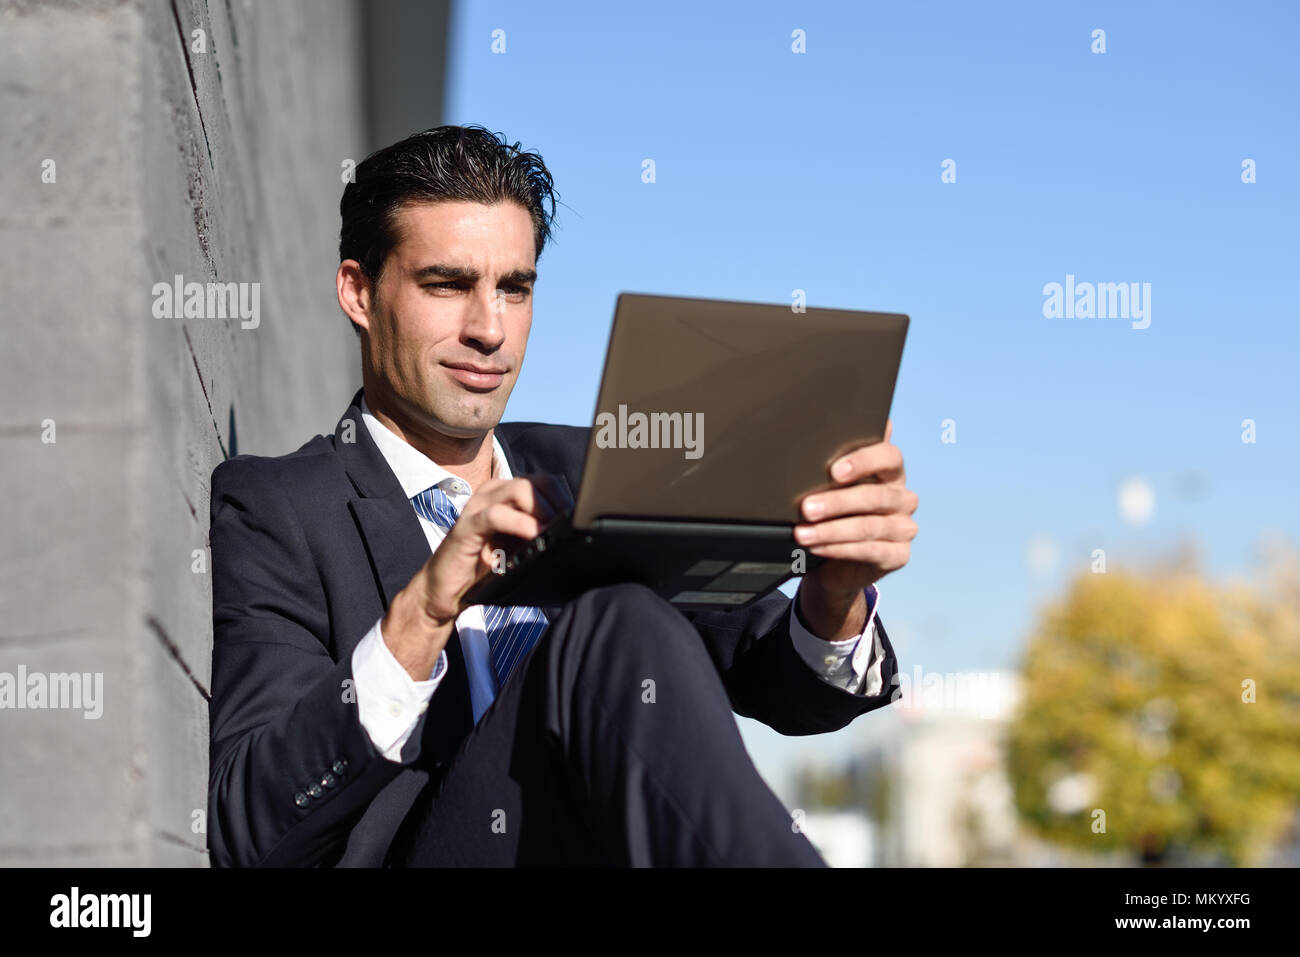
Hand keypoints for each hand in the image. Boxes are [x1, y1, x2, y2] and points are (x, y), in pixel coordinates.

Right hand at [382, 475, 568, 680]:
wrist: (445, 592)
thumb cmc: (483, 571)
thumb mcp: (519, 549)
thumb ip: (539, 535)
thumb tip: (574, 534)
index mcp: (506, 496)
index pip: (545, 482)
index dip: (565, 498)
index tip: (579, 521)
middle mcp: (492, 494)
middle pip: (536, 482)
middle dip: (559, 502)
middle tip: (571, 527)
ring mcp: (477, 507)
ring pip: (519, 489)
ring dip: (544, 509)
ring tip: (556, 531)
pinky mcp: (466, 526)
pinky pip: (496, 515)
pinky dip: (519, 523)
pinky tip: (534, 535)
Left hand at [793, 420, 917, 636]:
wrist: (834, 561)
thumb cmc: (832, 514)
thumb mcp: (831, 486)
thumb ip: (836, 460)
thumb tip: (824, 426)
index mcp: (891, 472)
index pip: (889, 456)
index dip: (863, 461)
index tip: (834, 471)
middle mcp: (903, 497)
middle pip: (875, 496)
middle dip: (837, 502)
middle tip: (807, 507)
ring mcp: (904, 527)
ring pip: (869, 526)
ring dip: (831, 530)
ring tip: (802, 533)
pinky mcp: (899, 555)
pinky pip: (871, 551)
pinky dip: (840, 549)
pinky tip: (818, 547)